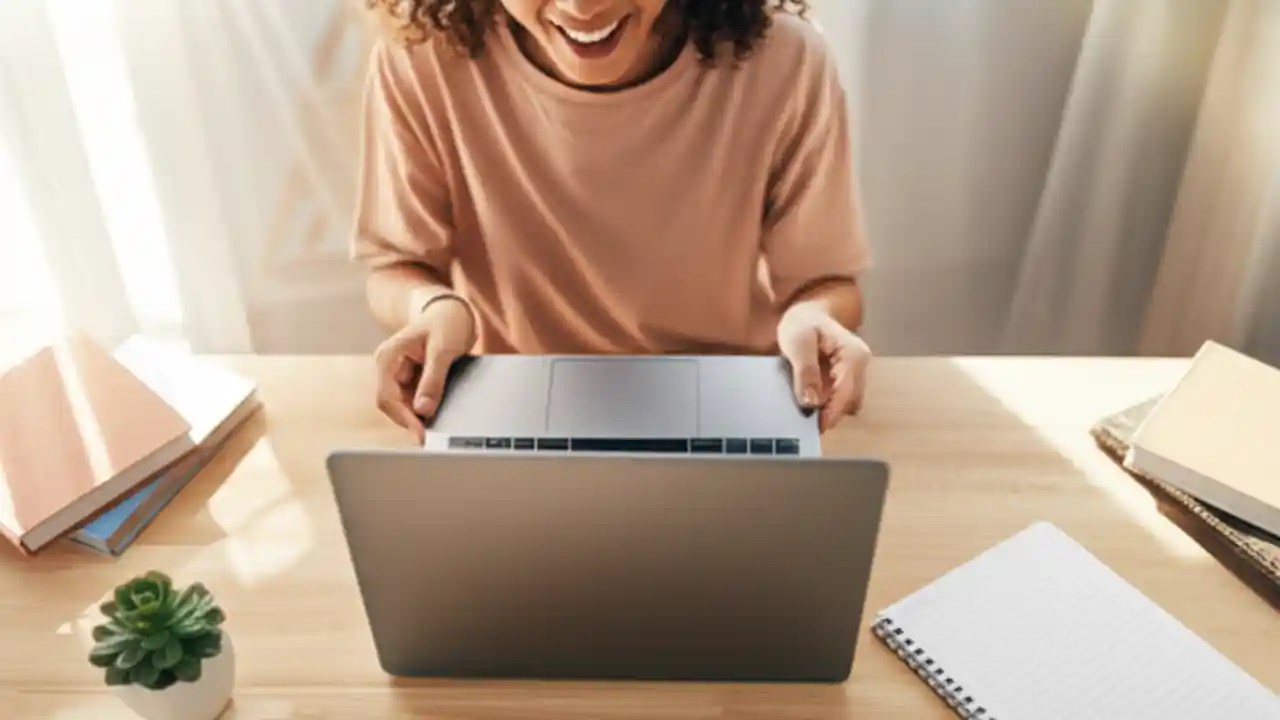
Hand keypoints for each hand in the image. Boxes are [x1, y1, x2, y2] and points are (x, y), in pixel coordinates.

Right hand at [373, 297, 473, 441]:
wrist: (451, 314)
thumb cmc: (445, 324)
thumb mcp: (443, 349)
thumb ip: (433, 379)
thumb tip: (423, 410)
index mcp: (387, 357)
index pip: (386, 397)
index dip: (403, 418)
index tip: (420, 433)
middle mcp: (388, 369)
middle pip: (393, 406)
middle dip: (412, 420)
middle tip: (432, 436)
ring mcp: (398, 377)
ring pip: (404, 408)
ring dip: (420, 417)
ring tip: (440, 422)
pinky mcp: (410, 383)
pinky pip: (415, 404)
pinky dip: (427, 410)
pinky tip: (440, 413)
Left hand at [777, 305, 871, 431]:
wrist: (807, 314)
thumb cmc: (802, 323)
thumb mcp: (797, 342)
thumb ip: (805, 371)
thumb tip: (811, 402)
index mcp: (853, 354)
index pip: (847, 392)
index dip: (832, 413)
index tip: (816, 427)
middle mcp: (861, 364)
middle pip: (850, 401)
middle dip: (829, 413)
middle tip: (804, 420)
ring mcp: (857, 372)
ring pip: (848, 403)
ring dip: (829, 410)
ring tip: (805, 410)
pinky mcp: (849, 379)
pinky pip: (842, 399)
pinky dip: (828, 405)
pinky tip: (811, 402)